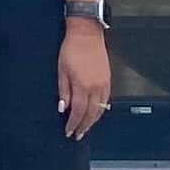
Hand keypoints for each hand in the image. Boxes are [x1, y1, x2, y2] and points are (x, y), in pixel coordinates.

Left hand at [57, 22, 110, 140]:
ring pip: (100, 109)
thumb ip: (63, 91)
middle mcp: (95, 87)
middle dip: (84, 127)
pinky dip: (100, 110)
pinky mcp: (108, 80)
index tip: (68, 131)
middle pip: (91, 114)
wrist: (87, 34)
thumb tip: (63, 108)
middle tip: (77, 135)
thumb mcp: (61, 70)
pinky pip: (106, 101)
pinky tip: (95, 113)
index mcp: (82, 85)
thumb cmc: (71, 49)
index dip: (73, 124)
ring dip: (93, 121)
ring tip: (85, 128)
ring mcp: (104, 84)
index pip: (78, 112)